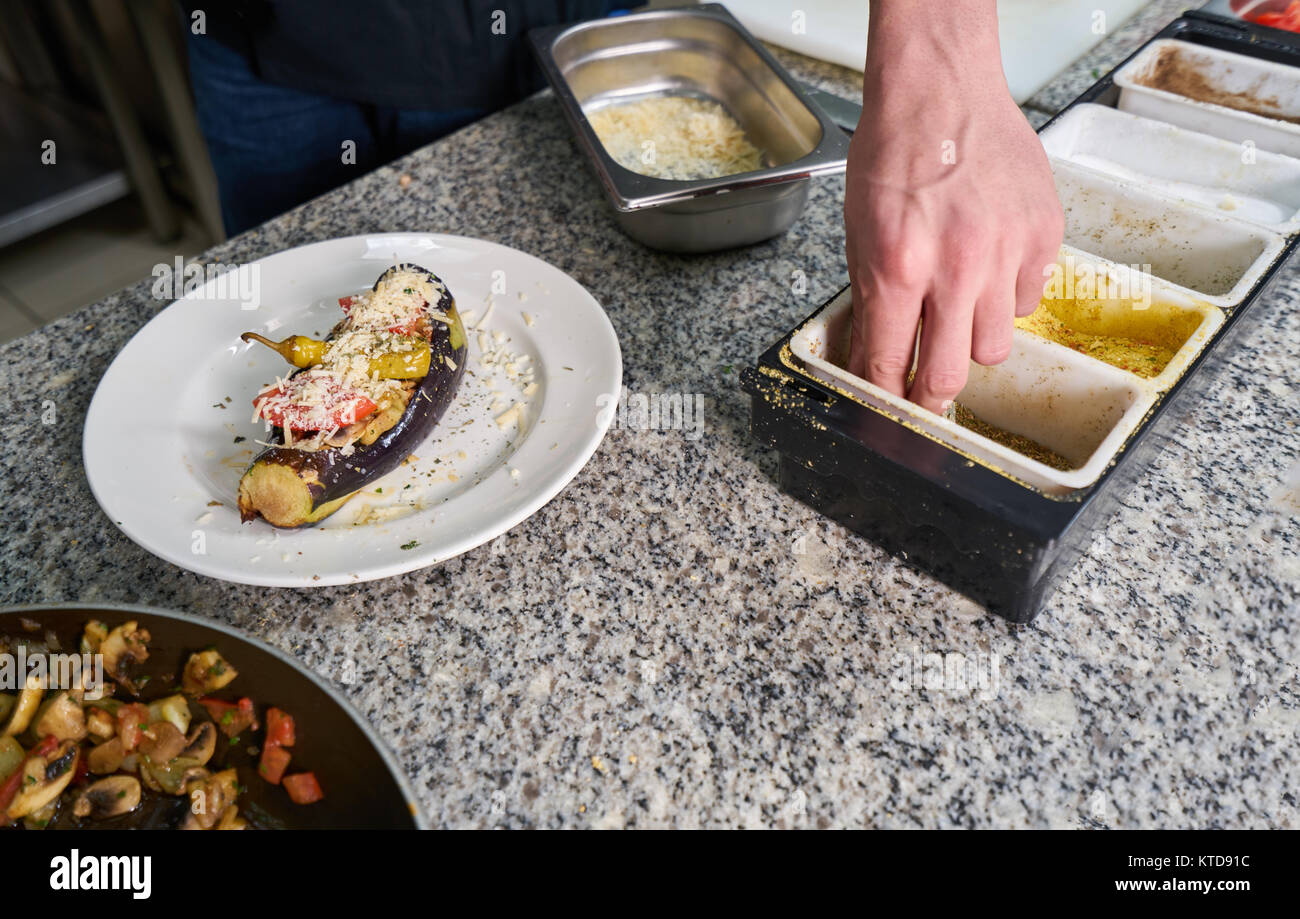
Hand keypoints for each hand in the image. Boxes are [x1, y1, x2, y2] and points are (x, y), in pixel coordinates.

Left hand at [844, 0, 1063, 413]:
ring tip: (958, 313)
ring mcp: (1004, 251)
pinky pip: (1027, 300)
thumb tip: (875, 357)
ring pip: (995, 347)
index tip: (887, 411)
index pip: (889, 361)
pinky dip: (1007, 297)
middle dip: (931, 395)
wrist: (942, 90)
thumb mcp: (859, 232)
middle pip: (949, 375)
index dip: (885, 398)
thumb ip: (872, 301)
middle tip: (925, 393)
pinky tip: (988, 268)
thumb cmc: (894, 151)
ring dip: (972, 343)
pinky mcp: (1042, 236)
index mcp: (898, 264)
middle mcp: (955, 265)